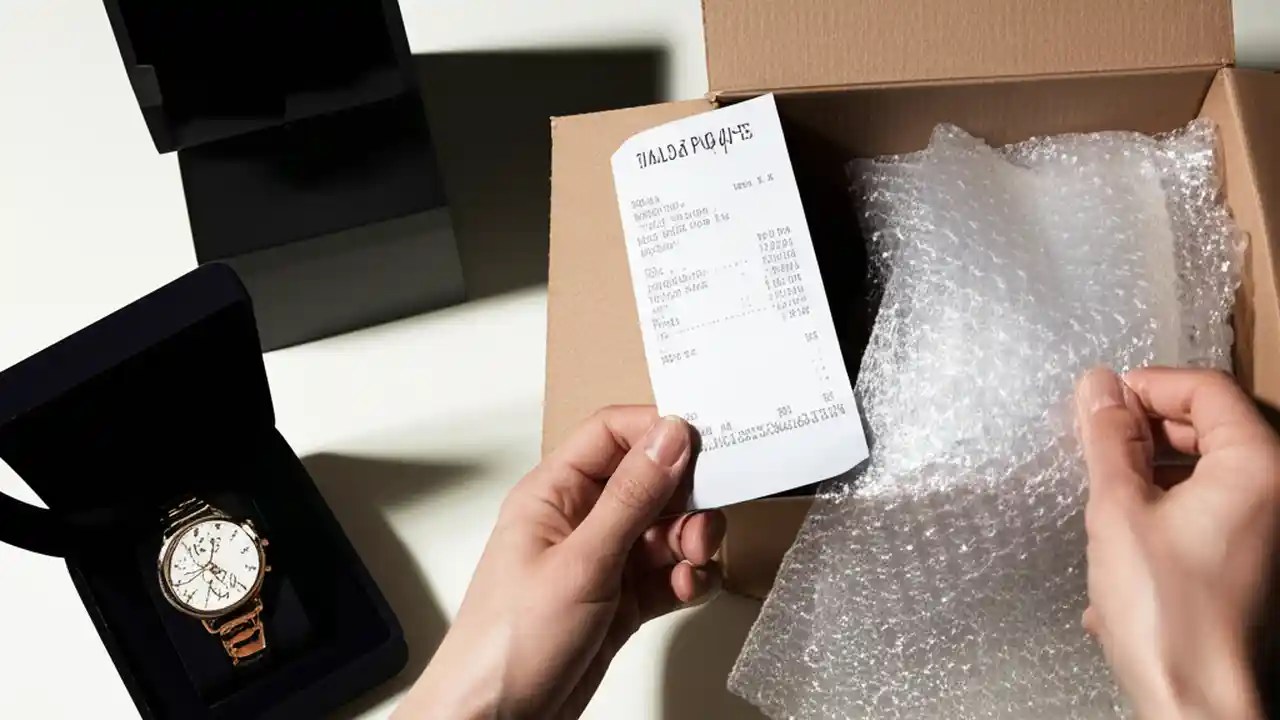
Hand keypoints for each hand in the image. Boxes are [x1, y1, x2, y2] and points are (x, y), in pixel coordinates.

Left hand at [394, 408, 724, 719]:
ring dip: (691, 540)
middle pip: (649, 481)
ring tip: (692, 559)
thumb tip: (669, 437)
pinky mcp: (620, 600)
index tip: (705, 443)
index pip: (612, 435)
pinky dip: (687, 578)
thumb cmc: (508, 643)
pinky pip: (669, 572)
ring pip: (666, 528)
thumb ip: (631, 498)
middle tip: (703, 519)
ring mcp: (602, 561)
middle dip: (686, 496)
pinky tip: (687, 588)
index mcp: (554, 494)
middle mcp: (579, 521)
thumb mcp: (580, 562)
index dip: (658, 431)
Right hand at [1075, 367, 1279, 719]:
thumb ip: (1108, 439)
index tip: (1100, 405)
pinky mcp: (1257, 562)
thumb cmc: (1166, 612)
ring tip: (1106, 508)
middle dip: (1147, 435)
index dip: (1147, 386)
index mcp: (1258, 466)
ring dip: (1152, 478)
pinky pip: (1212, 513)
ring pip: (1208, 474)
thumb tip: (1098, 387)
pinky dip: (1169, 515)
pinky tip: (1126, 552)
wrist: (1196, 702)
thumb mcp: (1118, 509)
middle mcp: (1278, 492)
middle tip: (1096, 451)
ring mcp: (1271, 530)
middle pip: (1211, 429)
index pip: (1206, 389)